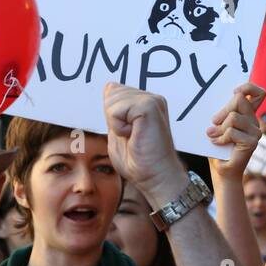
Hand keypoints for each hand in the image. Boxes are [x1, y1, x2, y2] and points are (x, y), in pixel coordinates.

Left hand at [103, 82, 187, 203]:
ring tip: (134, 137)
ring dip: (116, 124)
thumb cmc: (139, 162)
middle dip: (113, 119)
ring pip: (112, 101)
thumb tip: (109, 87)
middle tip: (132, 137)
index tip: (129, 134)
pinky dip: (119, 127)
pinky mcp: (149, 106)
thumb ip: (113, 111)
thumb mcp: (117, 131)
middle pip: (111, 94)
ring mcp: (152, 100)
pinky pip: (116, 110)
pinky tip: (134, 136)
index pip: (113, 92)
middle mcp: (151, 98)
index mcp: (145, 103)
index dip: (112, 115)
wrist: (156, 178)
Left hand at [208, 83, 265, 179]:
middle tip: (213, 122)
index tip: (234, 91)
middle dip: (223, 110)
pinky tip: (217, 143)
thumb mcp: (218, 125)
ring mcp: (256, 132)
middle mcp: (254, 121)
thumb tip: (211, 102)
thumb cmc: (218, 146)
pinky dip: (221, 138)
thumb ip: (221, 113)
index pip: (258, 93)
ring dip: (219, 128)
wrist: (223, 170)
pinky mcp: (252, 142)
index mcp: (248, 114)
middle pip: (240, 100)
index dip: (248, 87)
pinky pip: (232, 131)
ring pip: (233, 117)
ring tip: (213, 135)